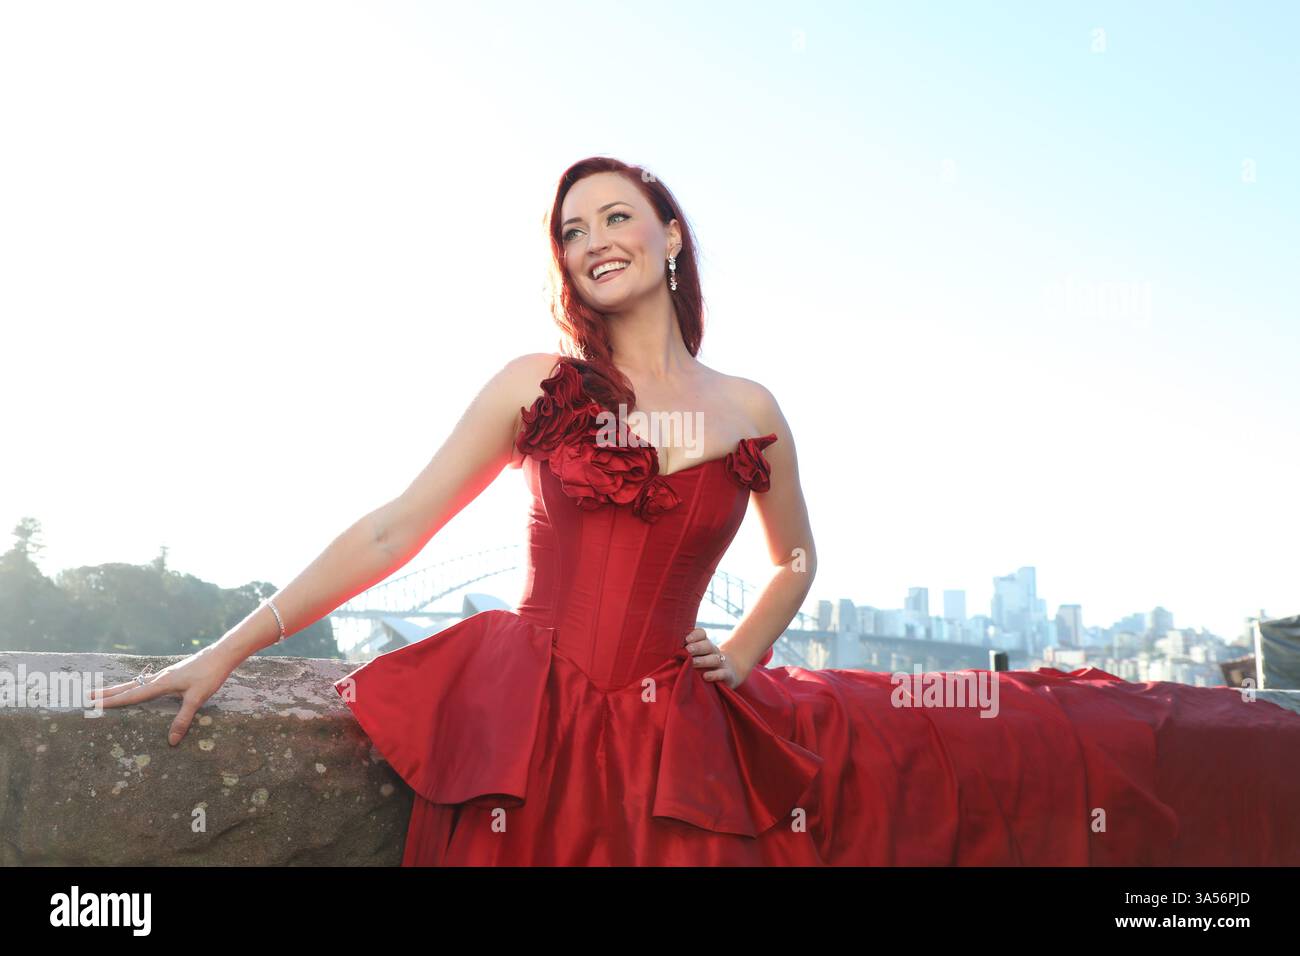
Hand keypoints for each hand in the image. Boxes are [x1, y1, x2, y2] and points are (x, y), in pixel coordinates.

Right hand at [89, 645, 239, 745]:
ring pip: (137, 682)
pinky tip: (138, 687)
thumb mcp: (197, 699)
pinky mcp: (173, 673)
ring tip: (106, 692)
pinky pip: (147, 681)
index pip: (133, 695)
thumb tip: (171, 742)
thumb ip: (183, 719)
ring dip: (120, 688)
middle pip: (129, 686)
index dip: (114, 702)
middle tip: (88, 695)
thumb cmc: (210, 675)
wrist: (221, 655)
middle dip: (109, 692)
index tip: (95, 705)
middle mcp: (159, 678)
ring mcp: (165, 674)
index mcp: (161, 684)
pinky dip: (135, 685)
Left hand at [683, 627, 749, 689]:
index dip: (695, 635)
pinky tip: (705, 677)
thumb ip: (685, 653)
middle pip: (707, 645)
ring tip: (693, 663)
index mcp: (705, 644)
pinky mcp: (728, 675)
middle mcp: (714, 651)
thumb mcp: (698, 657)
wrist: (731, 672)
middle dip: (697, 647)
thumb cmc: (706, 665)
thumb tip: (662, 652)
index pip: (702, 634)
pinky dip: (714, 674)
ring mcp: (722, 662)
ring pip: (714, 658)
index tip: (686, 639)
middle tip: (688, 649)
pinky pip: (722, 673)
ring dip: (703, 660)